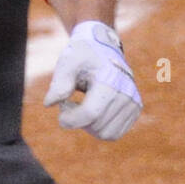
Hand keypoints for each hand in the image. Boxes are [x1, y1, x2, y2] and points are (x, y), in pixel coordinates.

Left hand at [44, 21, 141, 139]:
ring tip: (80, 106)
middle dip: (77, 119)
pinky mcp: (135, 110)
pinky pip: (114, 133)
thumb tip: (49, 103)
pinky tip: (90, 111)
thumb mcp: (68, 62)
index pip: (90, 113)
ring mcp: (134, 103)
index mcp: (110, 81)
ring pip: (106, 134)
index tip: (60, 108)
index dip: (69, 118)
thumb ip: (59, 82)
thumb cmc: (83, 55)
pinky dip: (98, 127)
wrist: (104, 48)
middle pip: (97, 127)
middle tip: (69, 102)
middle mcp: (127, 94)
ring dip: (88, 125)